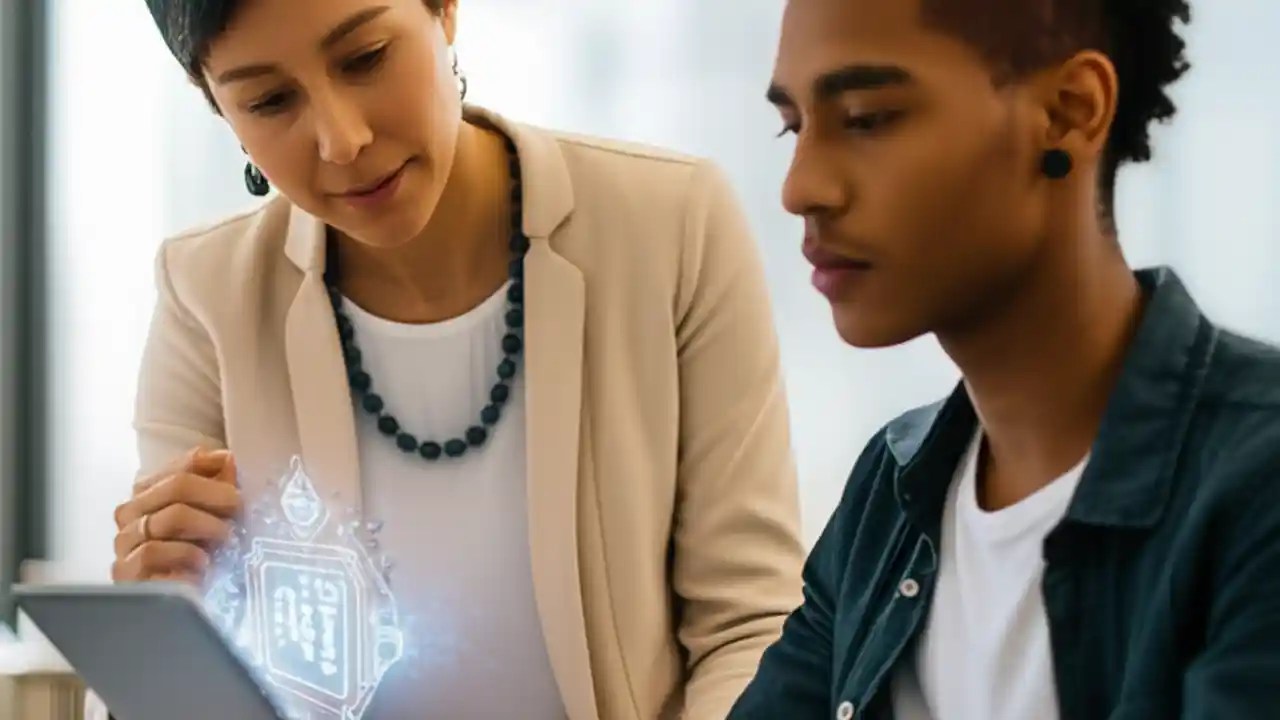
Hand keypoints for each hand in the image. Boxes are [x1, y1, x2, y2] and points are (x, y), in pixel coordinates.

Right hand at [111, 447, 240, 584]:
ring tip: (228, 539)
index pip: (181, 467)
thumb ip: (221, 485)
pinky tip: (204, 564)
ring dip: (208, 526)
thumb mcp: (218, 518)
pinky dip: (186, 554)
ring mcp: (126, 542)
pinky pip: (154, 552)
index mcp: (150, 493)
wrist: (188, 609)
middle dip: (217, 496)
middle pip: (177, 486)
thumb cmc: (204, 558)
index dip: (214, 470)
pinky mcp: (126, 572)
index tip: (238, 484)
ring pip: (169, 517)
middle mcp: (132, 513)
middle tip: (240, 509)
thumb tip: (226, 458)